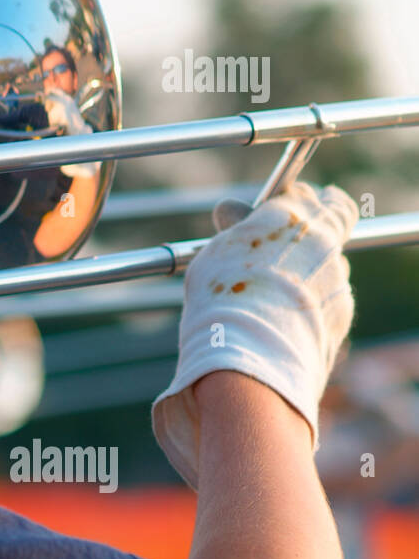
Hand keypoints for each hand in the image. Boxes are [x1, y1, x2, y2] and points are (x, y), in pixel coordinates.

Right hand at [151, 181, 357, 489]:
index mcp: (288, 219)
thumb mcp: (214, 258)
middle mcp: (322, 241)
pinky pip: (331, 294)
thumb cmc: (220, 307)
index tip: (272, 210)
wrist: (249, 365)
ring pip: (331, 258)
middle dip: (316, 219)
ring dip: (312, 263)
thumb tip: (231, 211)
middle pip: (334, 214)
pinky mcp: (344, 311)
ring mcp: (338, 277)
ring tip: (277, 287)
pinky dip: (314, 298)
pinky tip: (285, 315)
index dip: (288, 200)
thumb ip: (234, 230)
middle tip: (292, 234)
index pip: (301, 193)